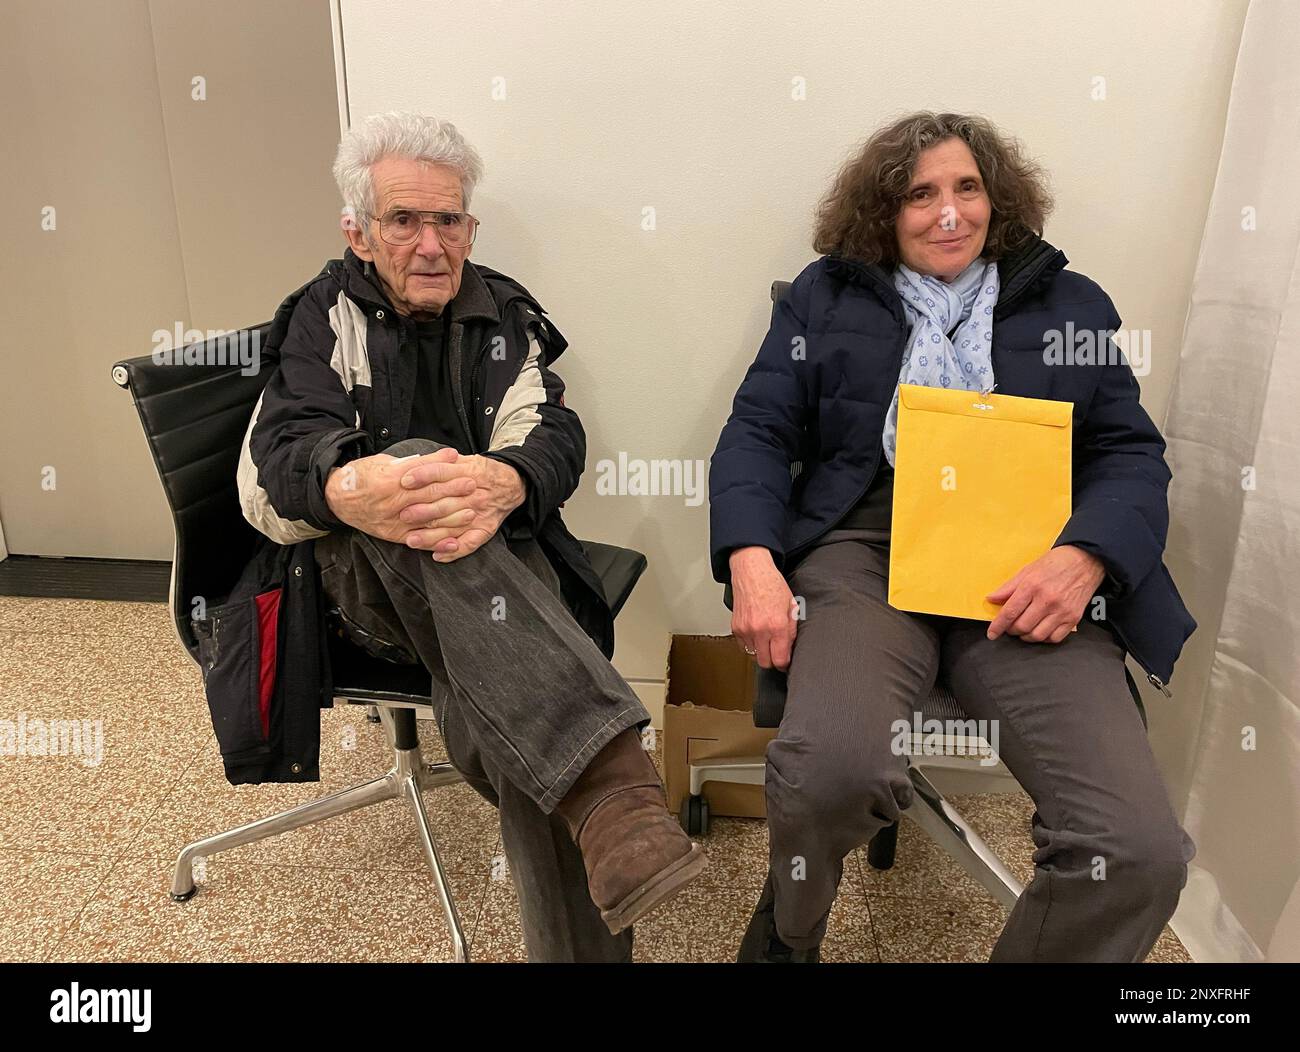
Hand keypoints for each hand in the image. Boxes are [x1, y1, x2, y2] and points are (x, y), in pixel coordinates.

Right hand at [323, 450, 474, 543]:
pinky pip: (419, 541)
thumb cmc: (361, 477)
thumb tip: (442, 458)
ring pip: (427, 521)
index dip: (442, 469)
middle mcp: (391, 502)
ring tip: (470, 512)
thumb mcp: (383, 462)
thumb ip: (412, 463)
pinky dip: (437, 543)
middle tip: (473, 485)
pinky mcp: (393, 535)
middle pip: (428, 496)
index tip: (461, 464)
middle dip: (453, 491)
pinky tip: (454, 542)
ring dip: (451, 518)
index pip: (422, 474)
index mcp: (389, 480)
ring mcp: (393, 521)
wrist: (336, 499)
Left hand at [395, 451, 525, 561]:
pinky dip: (453, 551)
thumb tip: (411, 465)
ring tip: (412, 539)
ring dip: (431, 535)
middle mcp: (474, 495)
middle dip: (423, 510)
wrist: (511, 484)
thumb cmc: (481, 472)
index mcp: (469, 473)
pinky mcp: (485, 529)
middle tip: (403, 515)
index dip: (422, 476)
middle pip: (445, 503)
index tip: (404, 481)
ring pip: (453, 527)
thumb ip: (440, 461)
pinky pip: (469, 544)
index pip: (442, 472)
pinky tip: (437, 555)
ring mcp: (480, 514)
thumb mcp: (464, 459)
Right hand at [729, 546, 798, 669]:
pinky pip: (743, 645)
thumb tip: (790, 648)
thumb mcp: (792, 606)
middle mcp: (760, 630)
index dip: (784, 664)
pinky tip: (756, 631)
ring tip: (766, 637)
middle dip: (772, 659)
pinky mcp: (735, 628)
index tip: (785, 662)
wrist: (751, 572)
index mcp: (777, 625)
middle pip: (765, 662)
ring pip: (753, 655)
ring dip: (760, 650)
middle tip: (776, 651)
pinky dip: (750, 642)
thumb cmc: (772, 585)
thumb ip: (792, 630)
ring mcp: (746, 630)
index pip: (780, 660)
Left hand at [986, 545, 1106, 643]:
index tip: (992, 633)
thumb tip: (992, 599)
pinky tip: (1040, 630)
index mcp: (1032, 586)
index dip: (998, 626)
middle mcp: (1047, 600)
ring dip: (1026, 636)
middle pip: (1022, 626)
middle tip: (1010, 626)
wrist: (1086, 560)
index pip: (1010, 612)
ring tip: (1024, 629)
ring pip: (1037, 635)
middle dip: (1011, 630)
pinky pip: (1055, 638)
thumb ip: (1008, 587)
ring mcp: (1062, 610)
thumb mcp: (1028, 570)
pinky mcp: (1074, 618)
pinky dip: (1044, 638)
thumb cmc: (1056, 563)